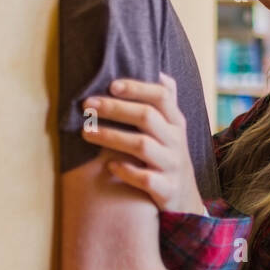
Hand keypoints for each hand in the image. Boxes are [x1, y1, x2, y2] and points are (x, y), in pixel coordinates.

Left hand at [81, 72, 206, 216]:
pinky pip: (146, 179)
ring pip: (142, 145)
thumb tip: (158, 71)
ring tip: (85, 132)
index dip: (137, 88)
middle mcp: (176, 140)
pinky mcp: (166, 189)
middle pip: (147, 117)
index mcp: (176, 122)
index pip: (161, 96)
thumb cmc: (168, 156)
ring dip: (111, 137)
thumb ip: (166, 102)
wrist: (184, 198)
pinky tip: (109, 166)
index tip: (111, 84)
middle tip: (87, 105)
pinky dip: (126, 171)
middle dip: (115, 108)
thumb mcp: (173, 128)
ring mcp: (172, 165)